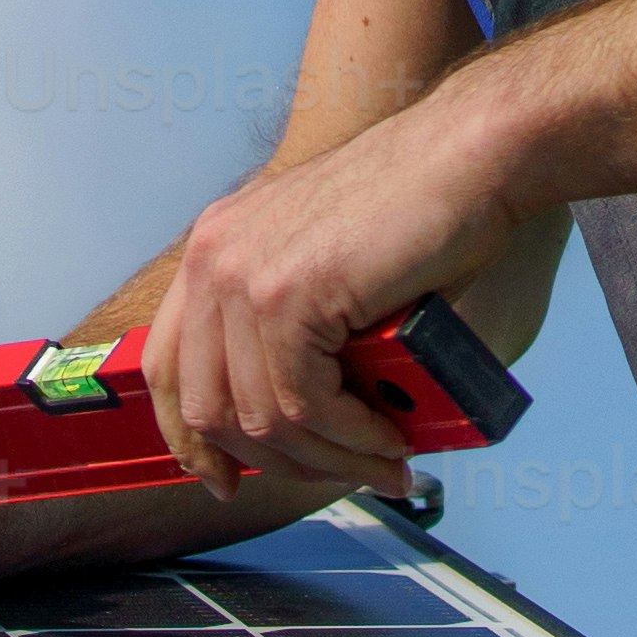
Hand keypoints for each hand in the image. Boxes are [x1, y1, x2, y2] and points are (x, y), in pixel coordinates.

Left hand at [138, 91, 526, 490]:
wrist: (468, 157)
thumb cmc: (420, 213)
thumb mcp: (326, 269)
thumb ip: (294, 329)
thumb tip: (293, 424)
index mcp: (212, 250)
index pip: (167, 366)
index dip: (190, 436)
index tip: (223, 479)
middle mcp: (212, 258)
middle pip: (206, 405)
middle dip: (273, 462)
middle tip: (337, 475)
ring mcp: (243, 275)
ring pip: (261, 416)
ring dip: (328, 457)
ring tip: (384, 463)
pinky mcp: (288, 294)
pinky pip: (303, 405)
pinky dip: (350, 436)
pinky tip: (388, 436)